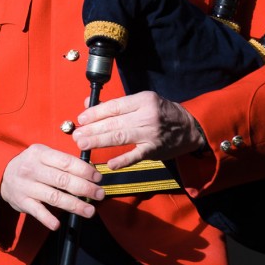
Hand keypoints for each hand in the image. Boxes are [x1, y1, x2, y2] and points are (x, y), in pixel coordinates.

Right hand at [0, 143, 104, 230]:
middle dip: (85, 188)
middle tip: (100, 194)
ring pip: (54, 197)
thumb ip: (63, 161)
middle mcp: (32, 169)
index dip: (84, 170)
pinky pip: (37, 212)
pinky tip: (58, 224)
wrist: (3, 175)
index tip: (98, 178)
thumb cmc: (32, 164)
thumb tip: (90, 170)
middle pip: (63, 180)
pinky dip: (48, 219)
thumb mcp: (44, 155)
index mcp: (40, 153)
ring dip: (74, 205)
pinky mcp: (22, 202)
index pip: (66, 162)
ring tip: (90, 211)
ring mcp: (26, 186)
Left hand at [72, 91, 201, 170]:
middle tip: (76, 135)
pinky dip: (122, 160)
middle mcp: (147, 115)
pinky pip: (136, 156)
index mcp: (143, 100)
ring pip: (120, 138)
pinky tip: (109, 164)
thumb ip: (118, 105)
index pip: (114, 106)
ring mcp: (151, 133)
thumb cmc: (162, 112)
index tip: (81, 119)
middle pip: (114, 123)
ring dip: (99, 142)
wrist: (189, 128)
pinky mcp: (155, 150)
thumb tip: (90, 105)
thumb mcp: (143, 101)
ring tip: (83, 144)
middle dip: (92, 129)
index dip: (96, 113)